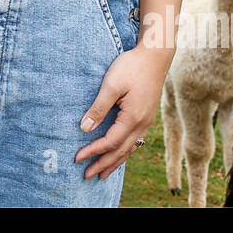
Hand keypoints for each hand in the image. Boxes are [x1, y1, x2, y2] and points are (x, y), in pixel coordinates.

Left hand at [75, 44, 170, 179]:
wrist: (155, 55)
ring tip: (103, 174)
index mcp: (133, 118)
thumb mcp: (111, 85)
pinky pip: (135, 141)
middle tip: (87, 176)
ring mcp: (146, 121)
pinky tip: (119, 154)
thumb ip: (98, 108)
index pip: (110, 142)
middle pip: (121, 151)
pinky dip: (124, 152)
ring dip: (115, 162)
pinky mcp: (146, 116)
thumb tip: (85, 128)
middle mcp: (142, 124)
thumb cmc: (132, 66)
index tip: (77, 158)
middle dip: (103, 164)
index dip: (93, 151)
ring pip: (130, 149)